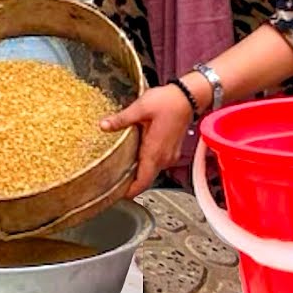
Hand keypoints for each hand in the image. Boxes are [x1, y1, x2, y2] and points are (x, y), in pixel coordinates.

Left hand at [100, 83, 196, 197]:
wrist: (189, 97)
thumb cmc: (168, 101)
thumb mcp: (140, 108)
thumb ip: (121, 119)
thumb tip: (104, 126)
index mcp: (155, 152)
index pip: (143, 181)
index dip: (130, 192)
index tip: (115, 195)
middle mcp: (163, 157)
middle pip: (145, 178)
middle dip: (129, 183)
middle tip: (109, 181)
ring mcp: (169, 154)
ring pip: (150, 170)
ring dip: (136, 172)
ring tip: (117, 168)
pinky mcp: (170, 149)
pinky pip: (155, 162)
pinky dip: (143, 163)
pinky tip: (131, 155)